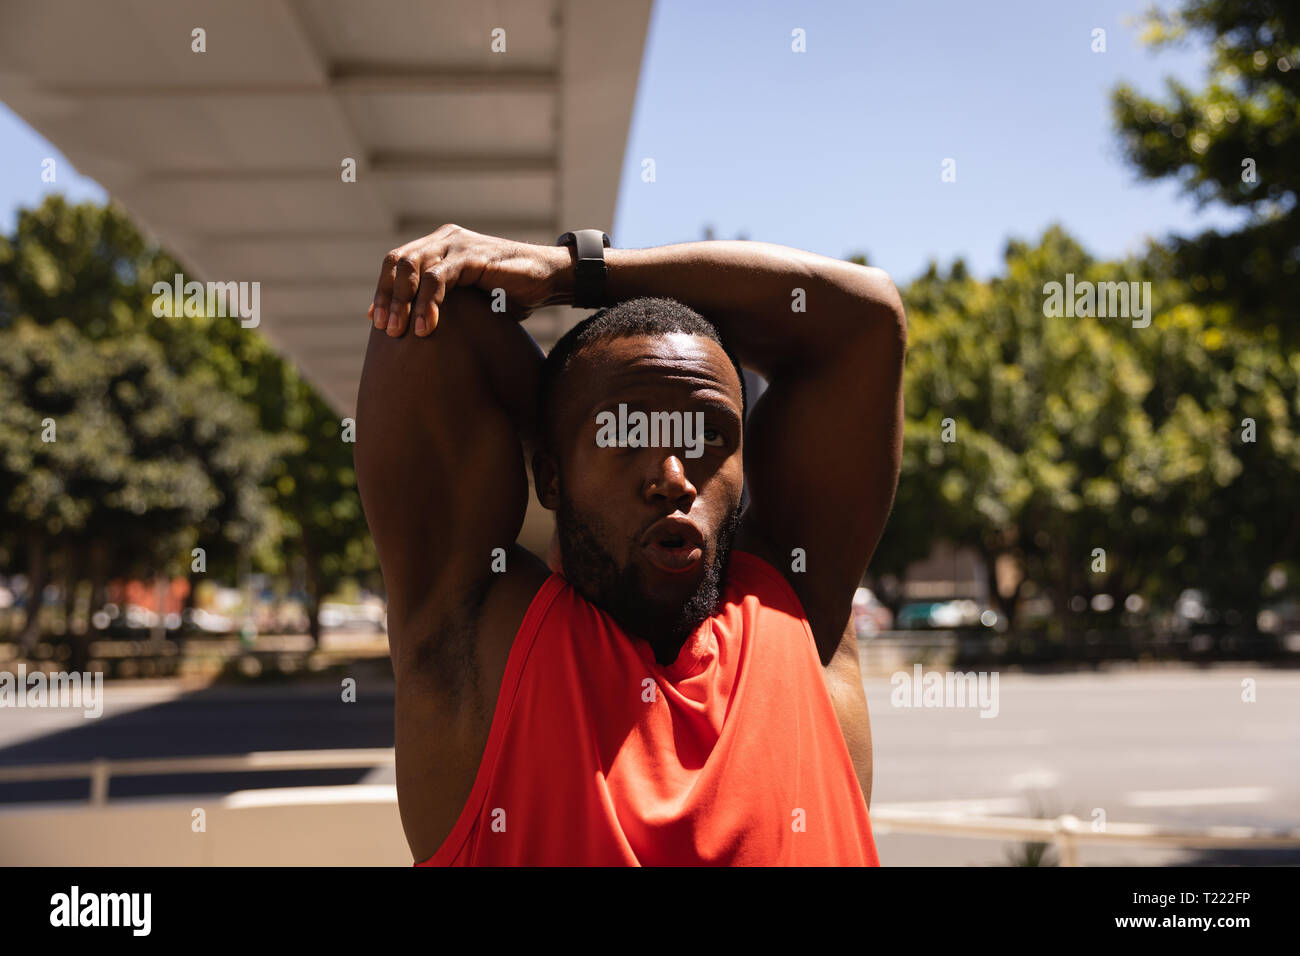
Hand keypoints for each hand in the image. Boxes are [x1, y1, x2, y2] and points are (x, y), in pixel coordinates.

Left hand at [367, 224, 569, 336]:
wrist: (550, 280)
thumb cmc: (512, 295)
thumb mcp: (468, 301)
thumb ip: (442, 303)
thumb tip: (412, 331)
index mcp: (439, 246)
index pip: (397, 263)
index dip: (383, 292)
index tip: (378, 323)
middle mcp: (444, 239)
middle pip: (398, 263)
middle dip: (388, 298)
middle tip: (386, 331)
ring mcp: (457, 244)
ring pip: (413, 269)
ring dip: (403, 303)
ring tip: (402, 333)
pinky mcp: (472, 256)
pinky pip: (438, 278)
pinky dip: (428, 304)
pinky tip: (427, 328)